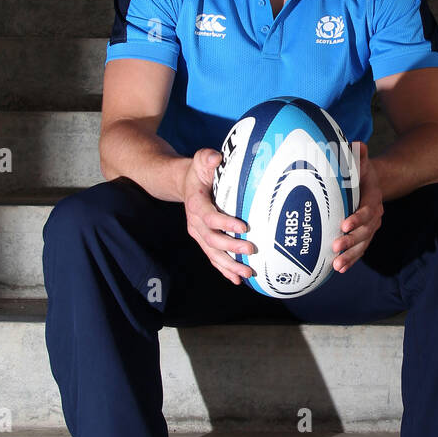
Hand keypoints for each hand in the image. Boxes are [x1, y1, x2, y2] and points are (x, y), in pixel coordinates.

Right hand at [182, 148, 255, 284]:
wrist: (186, 184)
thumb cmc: (199, 172)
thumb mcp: (201, 160)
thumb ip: (206, 158)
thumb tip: (216, 157)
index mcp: (196, 204)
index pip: (209, 216)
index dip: (224, 223)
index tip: (243, 227)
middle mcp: (195, 222)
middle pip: (212, 239)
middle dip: (231, 247)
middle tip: (251, 250)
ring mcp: (199, 234)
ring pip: (213, 254)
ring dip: (229, 265)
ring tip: (247, 272)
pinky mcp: (204, 241)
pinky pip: (213, 258)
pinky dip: (224, 270)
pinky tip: (237, 280)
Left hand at [331, 141, 382, 272]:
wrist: (371, 184)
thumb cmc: (360, 172)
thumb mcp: (360, 161)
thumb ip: (359, 154)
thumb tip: (358, 145)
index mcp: (373, 199)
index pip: (367, 210)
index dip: (358, 218)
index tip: (345, 224)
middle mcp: (375, 216)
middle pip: (365, 232)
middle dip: (351, 241)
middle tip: (336, 246)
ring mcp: (370, 229)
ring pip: (362, 245)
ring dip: (350, 256)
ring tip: (337, 265)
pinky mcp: (363, 237)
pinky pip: (359, 251)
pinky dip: (351, 260)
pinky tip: (339, 269)